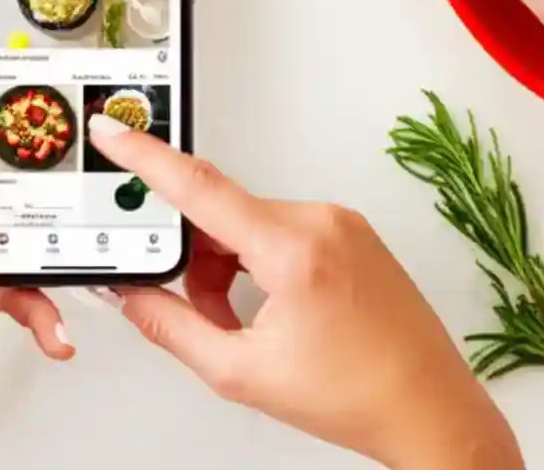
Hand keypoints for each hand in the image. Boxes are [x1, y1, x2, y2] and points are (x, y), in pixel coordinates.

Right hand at [86, 114, 523, 469]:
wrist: (429, 410)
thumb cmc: (358, 396)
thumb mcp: (241, 372)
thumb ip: (171, 327)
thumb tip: (133, 297)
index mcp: (294, 251)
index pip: (200, 189)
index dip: (146, 158)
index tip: (114, 133)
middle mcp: (321, 222)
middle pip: (219, 215)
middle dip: (195, 261)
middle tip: (203, 312)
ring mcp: (340, 223)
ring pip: (247, 224)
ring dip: (227, 266)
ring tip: (246, 324)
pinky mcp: (350, 232)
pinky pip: (280, 229)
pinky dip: (258, 263)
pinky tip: (270, 309)